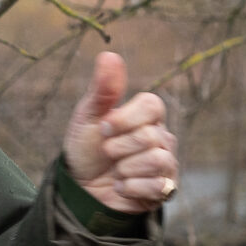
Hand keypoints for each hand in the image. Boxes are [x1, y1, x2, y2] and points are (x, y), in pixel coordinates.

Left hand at [64, 52, 177, 211]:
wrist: (80, 190)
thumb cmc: (86, 149)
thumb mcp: (88, 117)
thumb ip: (103, 89)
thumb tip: (109, 55)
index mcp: (146, 116)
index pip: (152, 105)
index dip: (126, 118)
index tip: (104, 128)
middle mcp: (162, 137)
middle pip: (150, 136)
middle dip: (119, 148)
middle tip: (107, 153)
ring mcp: (166, 164)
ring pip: (157, 160)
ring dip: (125, 169)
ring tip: (115, 172)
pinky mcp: (164, 190)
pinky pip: (157, 186)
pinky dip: (131, 188)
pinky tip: (121, 187)